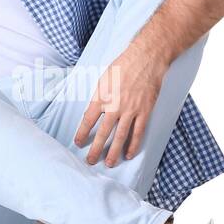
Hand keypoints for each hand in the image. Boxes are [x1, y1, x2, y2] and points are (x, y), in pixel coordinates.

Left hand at [73, 46, 166, 166]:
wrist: (145, 59)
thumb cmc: (122, 66)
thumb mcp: (103, 79)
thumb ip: (98, 97)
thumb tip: (93, 112)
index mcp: (101, 97)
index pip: (88, 120)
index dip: (82, 133)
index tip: (78, 142)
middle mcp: (115, 106)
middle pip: (103, 133)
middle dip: (96, 149)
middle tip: (90, 161)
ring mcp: (131, 110)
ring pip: (121, 136)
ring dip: (114, 152)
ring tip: (109, 163)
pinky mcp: (144, 112)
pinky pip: (138, 132)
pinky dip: (133, 144)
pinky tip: (129, 154)